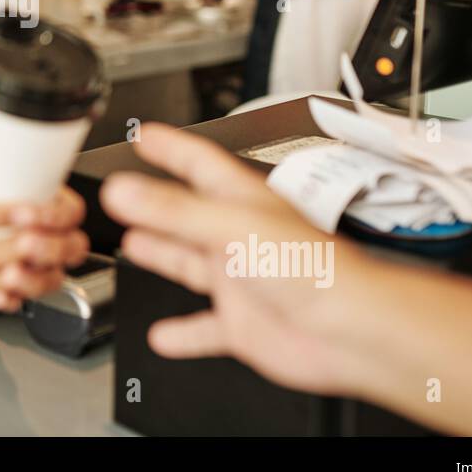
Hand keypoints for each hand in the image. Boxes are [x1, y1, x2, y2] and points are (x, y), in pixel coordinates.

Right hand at [100, 123, 377, 395]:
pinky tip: (163, 335)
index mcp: (242, 201)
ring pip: (191, 263)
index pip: (199, 162)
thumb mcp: (229, 227)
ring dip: (162, 254)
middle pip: (186, 214)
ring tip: (133, 245)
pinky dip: (183, 332)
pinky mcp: (244, 323)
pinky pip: (205, 327)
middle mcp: (239, 236)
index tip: (145, 136)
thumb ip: (172, 210)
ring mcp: (241, 279)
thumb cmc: (313, 269)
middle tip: (122, 194)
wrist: (349, 330)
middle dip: (153, 203)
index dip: (170, 147)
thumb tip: (123, 190)